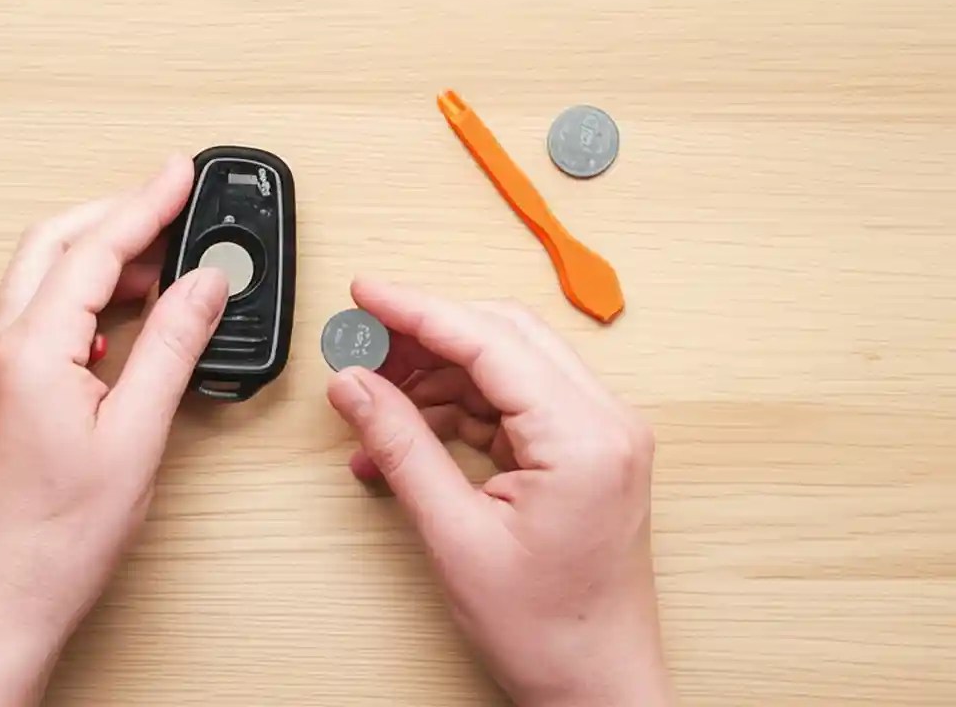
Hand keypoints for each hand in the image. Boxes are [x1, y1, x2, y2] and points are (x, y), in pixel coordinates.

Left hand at [0, 156, 229, 706]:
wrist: (0, 603)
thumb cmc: (57, 538)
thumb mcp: (136, 436)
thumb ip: (171, 348)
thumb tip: (203, 285)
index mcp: (28, 351)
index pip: (93, 249)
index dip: (145, 203)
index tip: (179, 171)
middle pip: (55, 246)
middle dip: (116, 216)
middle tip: (173, 203)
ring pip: (42, 279)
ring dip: (99, 256)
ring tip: (162, 262)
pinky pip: (38, 316)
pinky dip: (83, 297)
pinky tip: (121, 319)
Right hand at [327, 279, 671, 706]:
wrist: (597, 686)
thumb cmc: (549, 630)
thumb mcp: (455, 536)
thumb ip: (401, 446)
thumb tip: (355, 386)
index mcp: (584, 436)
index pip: (489, 340)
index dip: (417, 310)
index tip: (366, 294)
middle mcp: (605, 421)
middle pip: (503, 338)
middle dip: (426, 335)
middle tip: (361, 344)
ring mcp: (600, 435)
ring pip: (506, 367)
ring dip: (438, 375)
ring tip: (375, 398)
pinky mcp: (585, 452)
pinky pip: (514, 405)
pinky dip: (458, 410)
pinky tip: (408, 431)